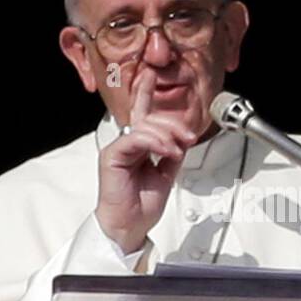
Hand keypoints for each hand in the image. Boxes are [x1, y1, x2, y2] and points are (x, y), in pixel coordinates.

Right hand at [95, 72, 200, 253]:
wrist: (129, 226)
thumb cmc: (141, 205)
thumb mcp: (166, 174)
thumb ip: (171, 153)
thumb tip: (182, 138)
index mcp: (137, 145)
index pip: (142, 112)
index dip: (145, 91)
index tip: (152, 73)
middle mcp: (126, 142)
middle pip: (150, 117)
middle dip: (173, 124)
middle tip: (188, 137)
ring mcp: (118, 148)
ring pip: (145, 126)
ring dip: (167, 136)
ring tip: (176, 151)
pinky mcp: (112, 156)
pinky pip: (136, 139)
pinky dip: (155, 143)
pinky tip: (166, 152)